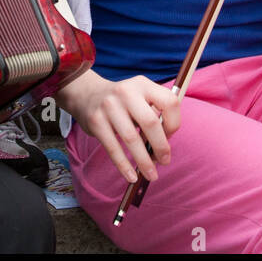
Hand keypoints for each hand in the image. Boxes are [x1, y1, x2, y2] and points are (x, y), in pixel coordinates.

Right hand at [57, 71, 180, 183]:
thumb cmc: (122, 102)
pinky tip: (131, 176)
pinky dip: (124, 165)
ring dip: (144, 161)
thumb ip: (155, 113)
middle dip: (161, 147)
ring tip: (151, 174)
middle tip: (164, 161)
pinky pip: (113, 148)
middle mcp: (126, 92)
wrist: (87, 94)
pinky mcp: (96, 121)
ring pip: (132, 138)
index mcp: (143, 84)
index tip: (170, 137)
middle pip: (150, 122)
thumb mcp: (140, 96)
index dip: (174, 123)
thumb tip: (164, 146)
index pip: (169, 102)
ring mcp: (109, 106)